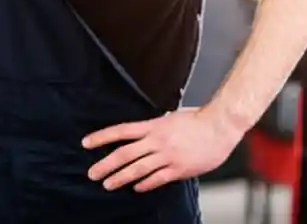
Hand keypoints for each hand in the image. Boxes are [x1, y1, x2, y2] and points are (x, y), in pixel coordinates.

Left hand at [82, 107, 242, 191]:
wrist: (220, 127)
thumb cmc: (197, 120)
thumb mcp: (169, 118)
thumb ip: (154, 127)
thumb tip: (141, 133)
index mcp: (153, 126)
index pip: (120, 131)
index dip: (101, 137)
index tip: (86, 143)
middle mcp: (157, 141)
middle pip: (124, 153)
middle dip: (105, 164)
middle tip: (92, 173)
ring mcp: (167, 156)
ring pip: (138, 169)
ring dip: (120, 178)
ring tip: (108, 184)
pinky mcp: (179, 168)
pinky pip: (158, 179)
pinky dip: (145, 184)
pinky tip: (136, 188)